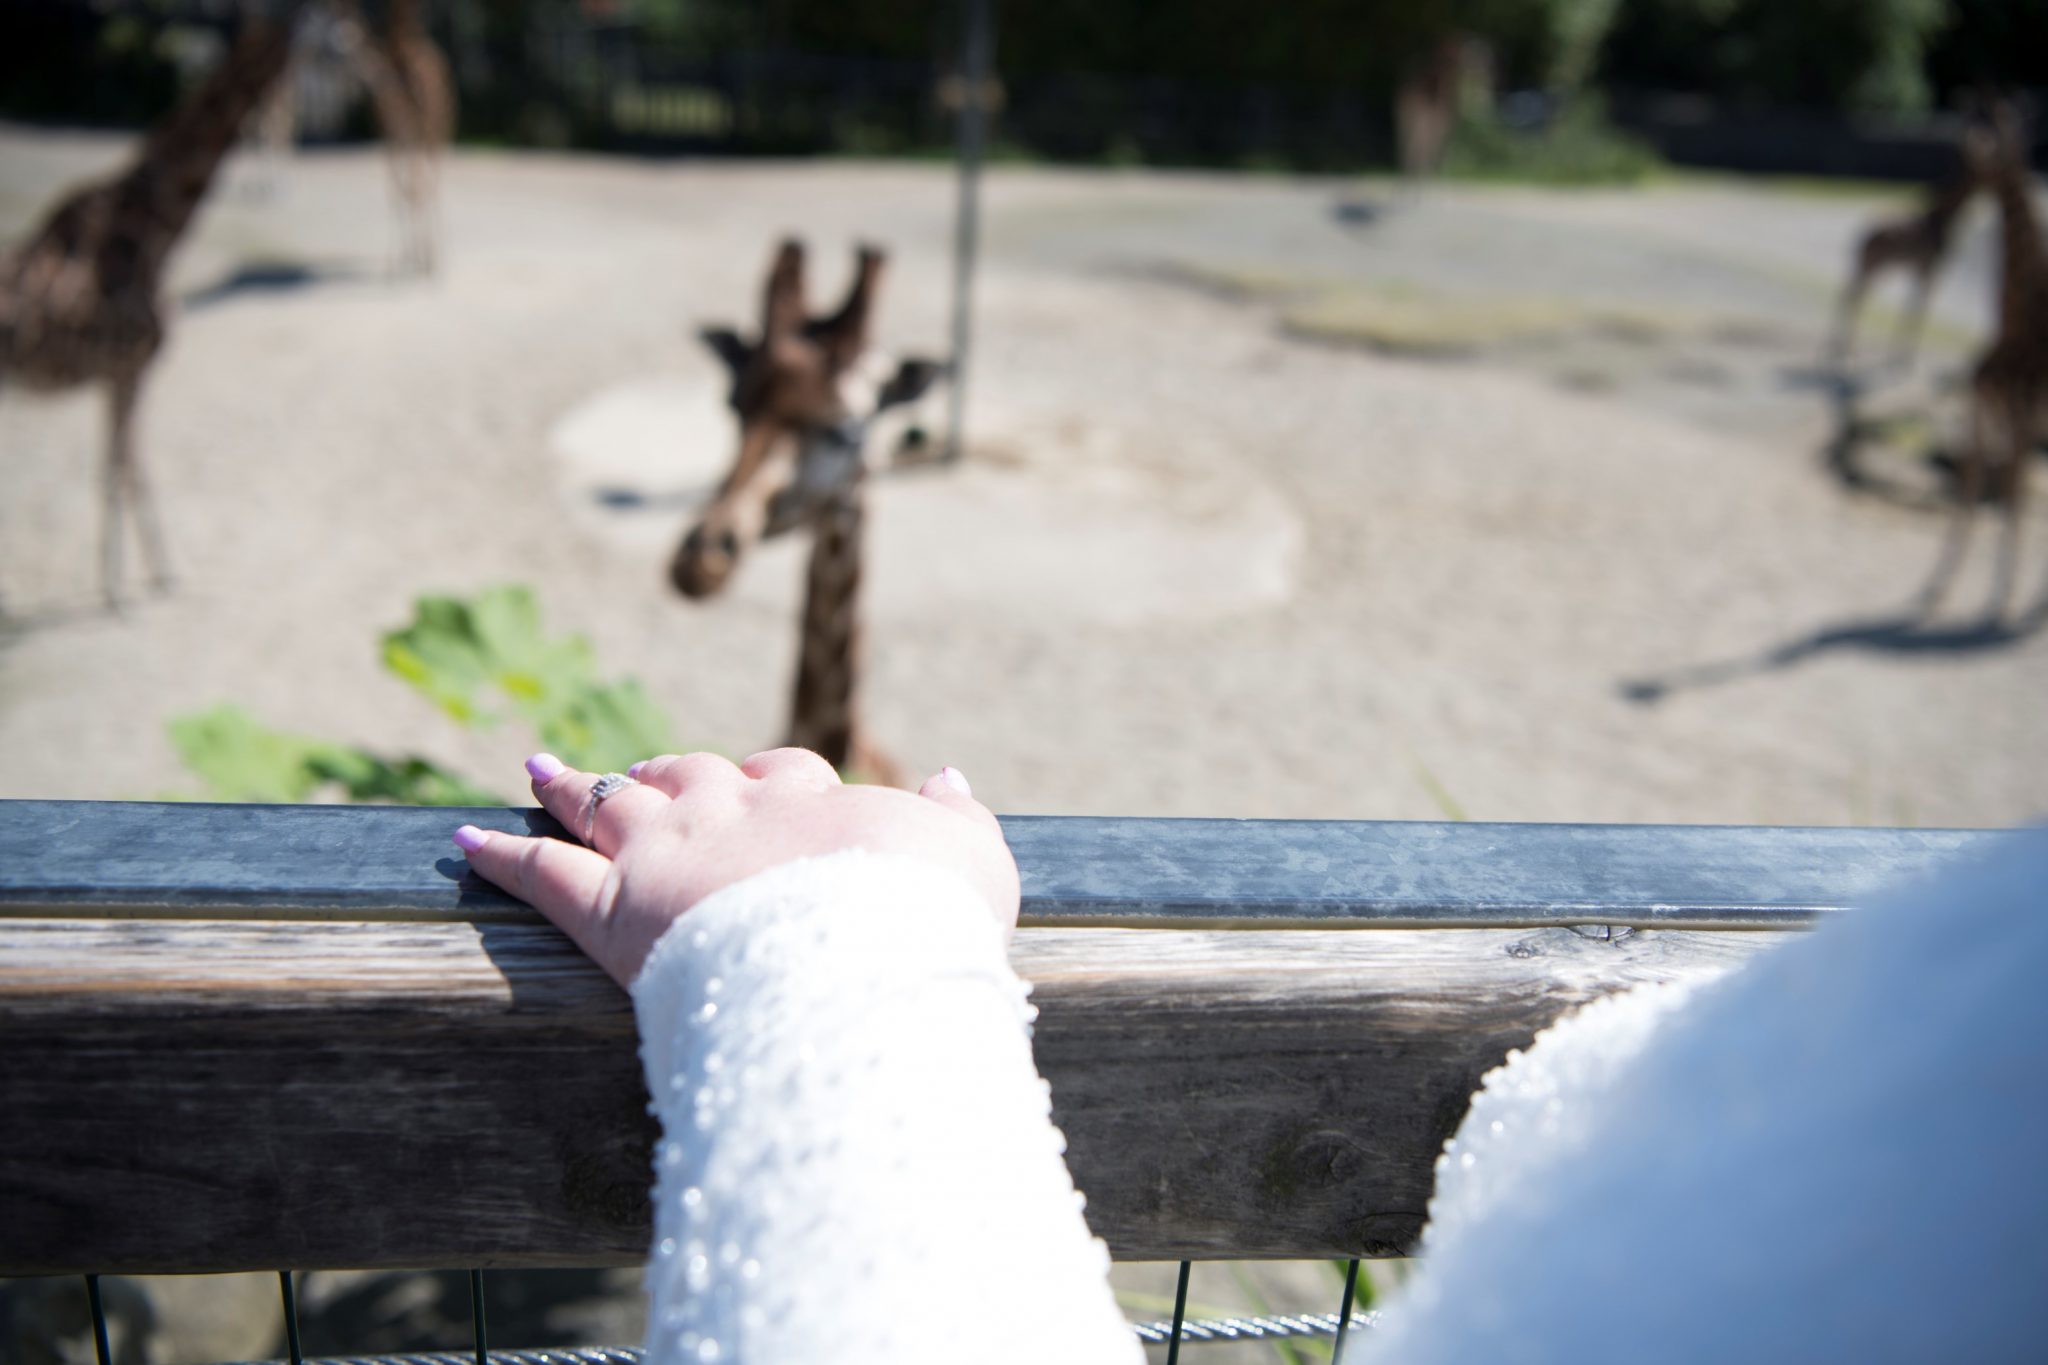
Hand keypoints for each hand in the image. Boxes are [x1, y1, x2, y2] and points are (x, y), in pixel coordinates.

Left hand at [453, 749, 1018, 986]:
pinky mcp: (612, 910)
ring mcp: (666, 855)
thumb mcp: (973, 867)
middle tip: (642, 765)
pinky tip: (461, 840)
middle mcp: (732, 815)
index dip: (767, 778)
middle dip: (663, 768)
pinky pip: (541, 873)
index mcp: (813, 806)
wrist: (861, 965)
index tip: (759, 781)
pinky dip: (499, 854)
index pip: (782, 774)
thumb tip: (949, 780)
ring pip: (606, 805)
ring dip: (573, 786)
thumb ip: (958, 823)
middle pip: (686, 775)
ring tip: (543, 771)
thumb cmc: (928, 926)